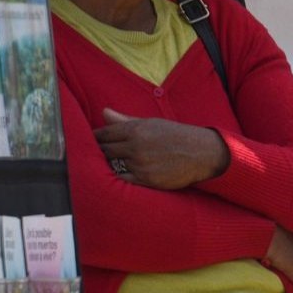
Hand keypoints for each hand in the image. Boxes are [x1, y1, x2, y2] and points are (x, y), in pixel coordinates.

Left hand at [95, 108, 229, 189]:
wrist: (200, 152)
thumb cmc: (174, 135)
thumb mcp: (150, 123)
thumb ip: (125, 120)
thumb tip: (103, 112)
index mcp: (134, 129)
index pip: (104, 134)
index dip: (95, 138)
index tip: (92, 141)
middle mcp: (135, 146)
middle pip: (105, 151)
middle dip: (100, 152)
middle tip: (95, 154)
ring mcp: (141, 164)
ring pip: (113, 165)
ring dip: (109, 165)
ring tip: (104, 165)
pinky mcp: (147, 180)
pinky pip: (124, 179)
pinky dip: (120, 176)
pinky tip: (120, 174)